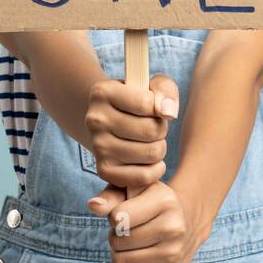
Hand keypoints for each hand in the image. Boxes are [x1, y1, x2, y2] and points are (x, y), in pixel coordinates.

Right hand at [83, 73, 178, 190]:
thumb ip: (165, 91)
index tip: (151, 108)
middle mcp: (95, 119)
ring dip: (159, 148)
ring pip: (150, 153)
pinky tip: (150, 160)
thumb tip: (168, 113)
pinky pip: (143, 176)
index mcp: (102, 92)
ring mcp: (98, 146)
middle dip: (161, 129)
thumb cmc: (139, 102)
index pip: (145, 103)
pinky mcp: (104, 170)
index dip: (157, 107)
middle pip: (150, 130)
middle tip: (153, 128)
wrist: (113, 123)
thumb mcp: (153, 87)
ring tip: (150, 141)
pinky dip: (155, 170)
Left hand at [87, 177, 209, 262]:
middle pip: (118, 242)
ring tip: (132, 246)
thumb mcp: (132, 191)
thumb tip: (93, 206)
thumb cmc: (148, 204)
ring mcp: (174, 254)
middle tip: (129, 232)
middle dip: (116, 237)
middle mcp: (174, 228)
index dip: (113, 218)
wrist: (184, 222)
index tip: (123, 215)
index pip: (118, 217)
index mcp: (165, 201)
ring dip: (119, 255)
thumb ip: (110, 196)